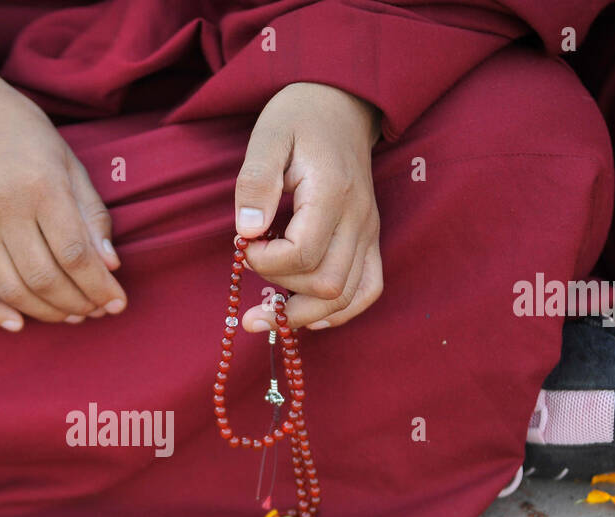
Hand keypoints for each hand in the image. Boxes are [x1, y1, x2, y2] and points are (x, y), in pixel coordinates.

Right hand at [0, 54, 124, 330]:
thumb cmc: (23, 136)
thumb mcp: (68, 163)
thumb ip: (92, 214)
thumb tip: (111, 266)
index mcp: (42, 186)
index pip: (76, 255)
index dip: (100, 287)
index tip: (117, 303)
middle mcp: (4, 206)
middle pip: (46, 278)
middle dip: (78, 304)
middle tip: (93, 311)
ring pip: (11, 288)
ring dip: (45, 312)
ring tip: (68, 315)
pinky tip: (16, 323)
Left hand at [234, 82, 382, 331]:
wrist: (340, 104)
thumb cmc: (298, 119)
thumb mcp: (268, 136)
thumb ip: (256, 182)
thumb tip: (248, 231)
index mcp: (332, 194)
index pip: (301, 255)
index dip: (264, 262)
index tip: (244, 244)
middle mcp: (359, 219)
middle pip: (327, 285)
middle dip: (281, 290)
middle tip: (253, 266)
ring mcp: (369, 232)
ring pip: (347, 296)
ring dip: (303, 312)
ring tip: (266, 313)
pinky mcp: (370, 240)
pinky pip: (367, 290)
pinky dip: (339, 310)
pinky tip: (307, 314)